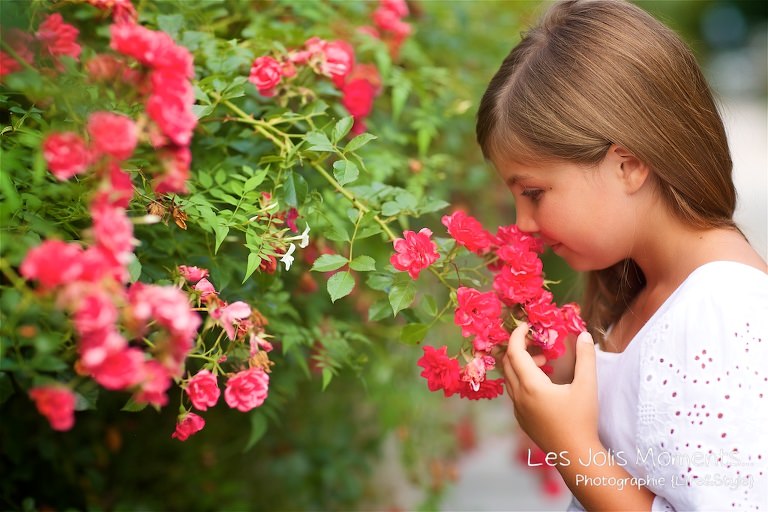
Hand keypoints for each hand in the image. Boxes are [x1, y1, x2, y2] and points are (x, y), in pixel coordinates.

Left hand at [501, 323, 598, 453]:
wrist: (575, 455)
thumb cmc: (582, 420)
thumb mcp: (587, 386)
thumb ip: (586, 358)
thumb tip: (585, 335)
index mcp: (531, 386)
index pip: (514, 352)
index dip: (517, 335)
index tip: (526, 325)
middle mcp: (518, 396)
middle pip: (507, 363)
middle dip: (518, 348)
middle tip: (536, 341)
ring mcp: (518, 409)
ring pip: (509, 378)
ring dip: (521, 365)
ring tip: (545, 363)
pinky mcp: (521, 419)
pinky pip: (513, 392)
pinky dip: (521, 380)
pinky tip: (542, 383)